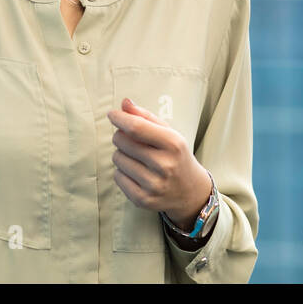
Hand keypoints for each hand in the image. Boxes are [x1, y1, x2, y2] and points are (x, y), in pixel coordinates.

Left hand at [107, 97, 211, 227]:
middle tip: (131, 140)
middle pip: (122, 141)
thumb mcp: (169, 133)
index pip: (137, 128)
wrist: (190, 191)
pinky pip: (117, 177)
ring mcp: (153, 185)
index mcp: (173, 144)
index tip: (112, 114)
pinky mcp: (143, 199)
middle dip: (121, 136)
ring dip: (122, 154)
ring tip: (137, 158)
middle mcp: (164, 165)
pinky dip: (122, 172)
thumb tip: (124, 103)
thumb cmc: (176, 156)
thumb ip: (145, 117)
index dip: (120, 119)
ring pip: (117, 158)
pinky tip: (136, 173)